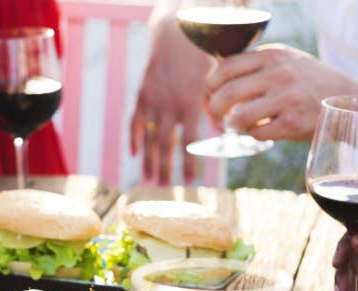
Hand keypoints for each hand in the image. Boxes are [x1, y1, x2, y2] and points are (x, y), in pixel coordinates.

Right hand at [130, 13, 211, 183]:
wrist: (177, 36)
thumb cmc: (202, 60)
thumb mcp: (214, 83)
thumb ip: (216, 109)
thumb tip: (224, 134)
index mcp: (190, 104)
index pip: (189, 142)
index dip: (189, 164)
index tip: (189, 181)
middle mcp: (169, 106)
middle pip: (166, 145)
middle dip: (166, 168)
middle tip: (165, 187)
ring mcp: (153, 102)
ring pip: (149, 138)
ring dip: (149, 161)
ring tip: (150, 179)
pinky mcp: (142, 97)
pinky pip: (135, 122)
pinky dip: (134, 139)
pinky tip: (134, 155)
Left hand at [204, 44, 357, 142]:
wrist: (346, 99)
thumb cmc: (307, 82)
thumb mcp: (285, 62)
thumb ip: (255, 66)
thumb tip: (215, 81)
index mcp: (272, 55)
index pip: (225, 67)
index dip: (210, 85)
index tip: (210, 95)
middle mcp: (279, 74)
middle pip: (227, 93)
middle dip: (214, 109)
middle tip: (216, 117)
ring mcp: (287, 99)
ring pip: (240, 117)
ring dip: (233, 125)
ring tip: (237, 125)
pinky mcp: (292, 123)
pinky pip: (257, 134)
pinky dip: (253, 135)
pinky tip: (261, 130)